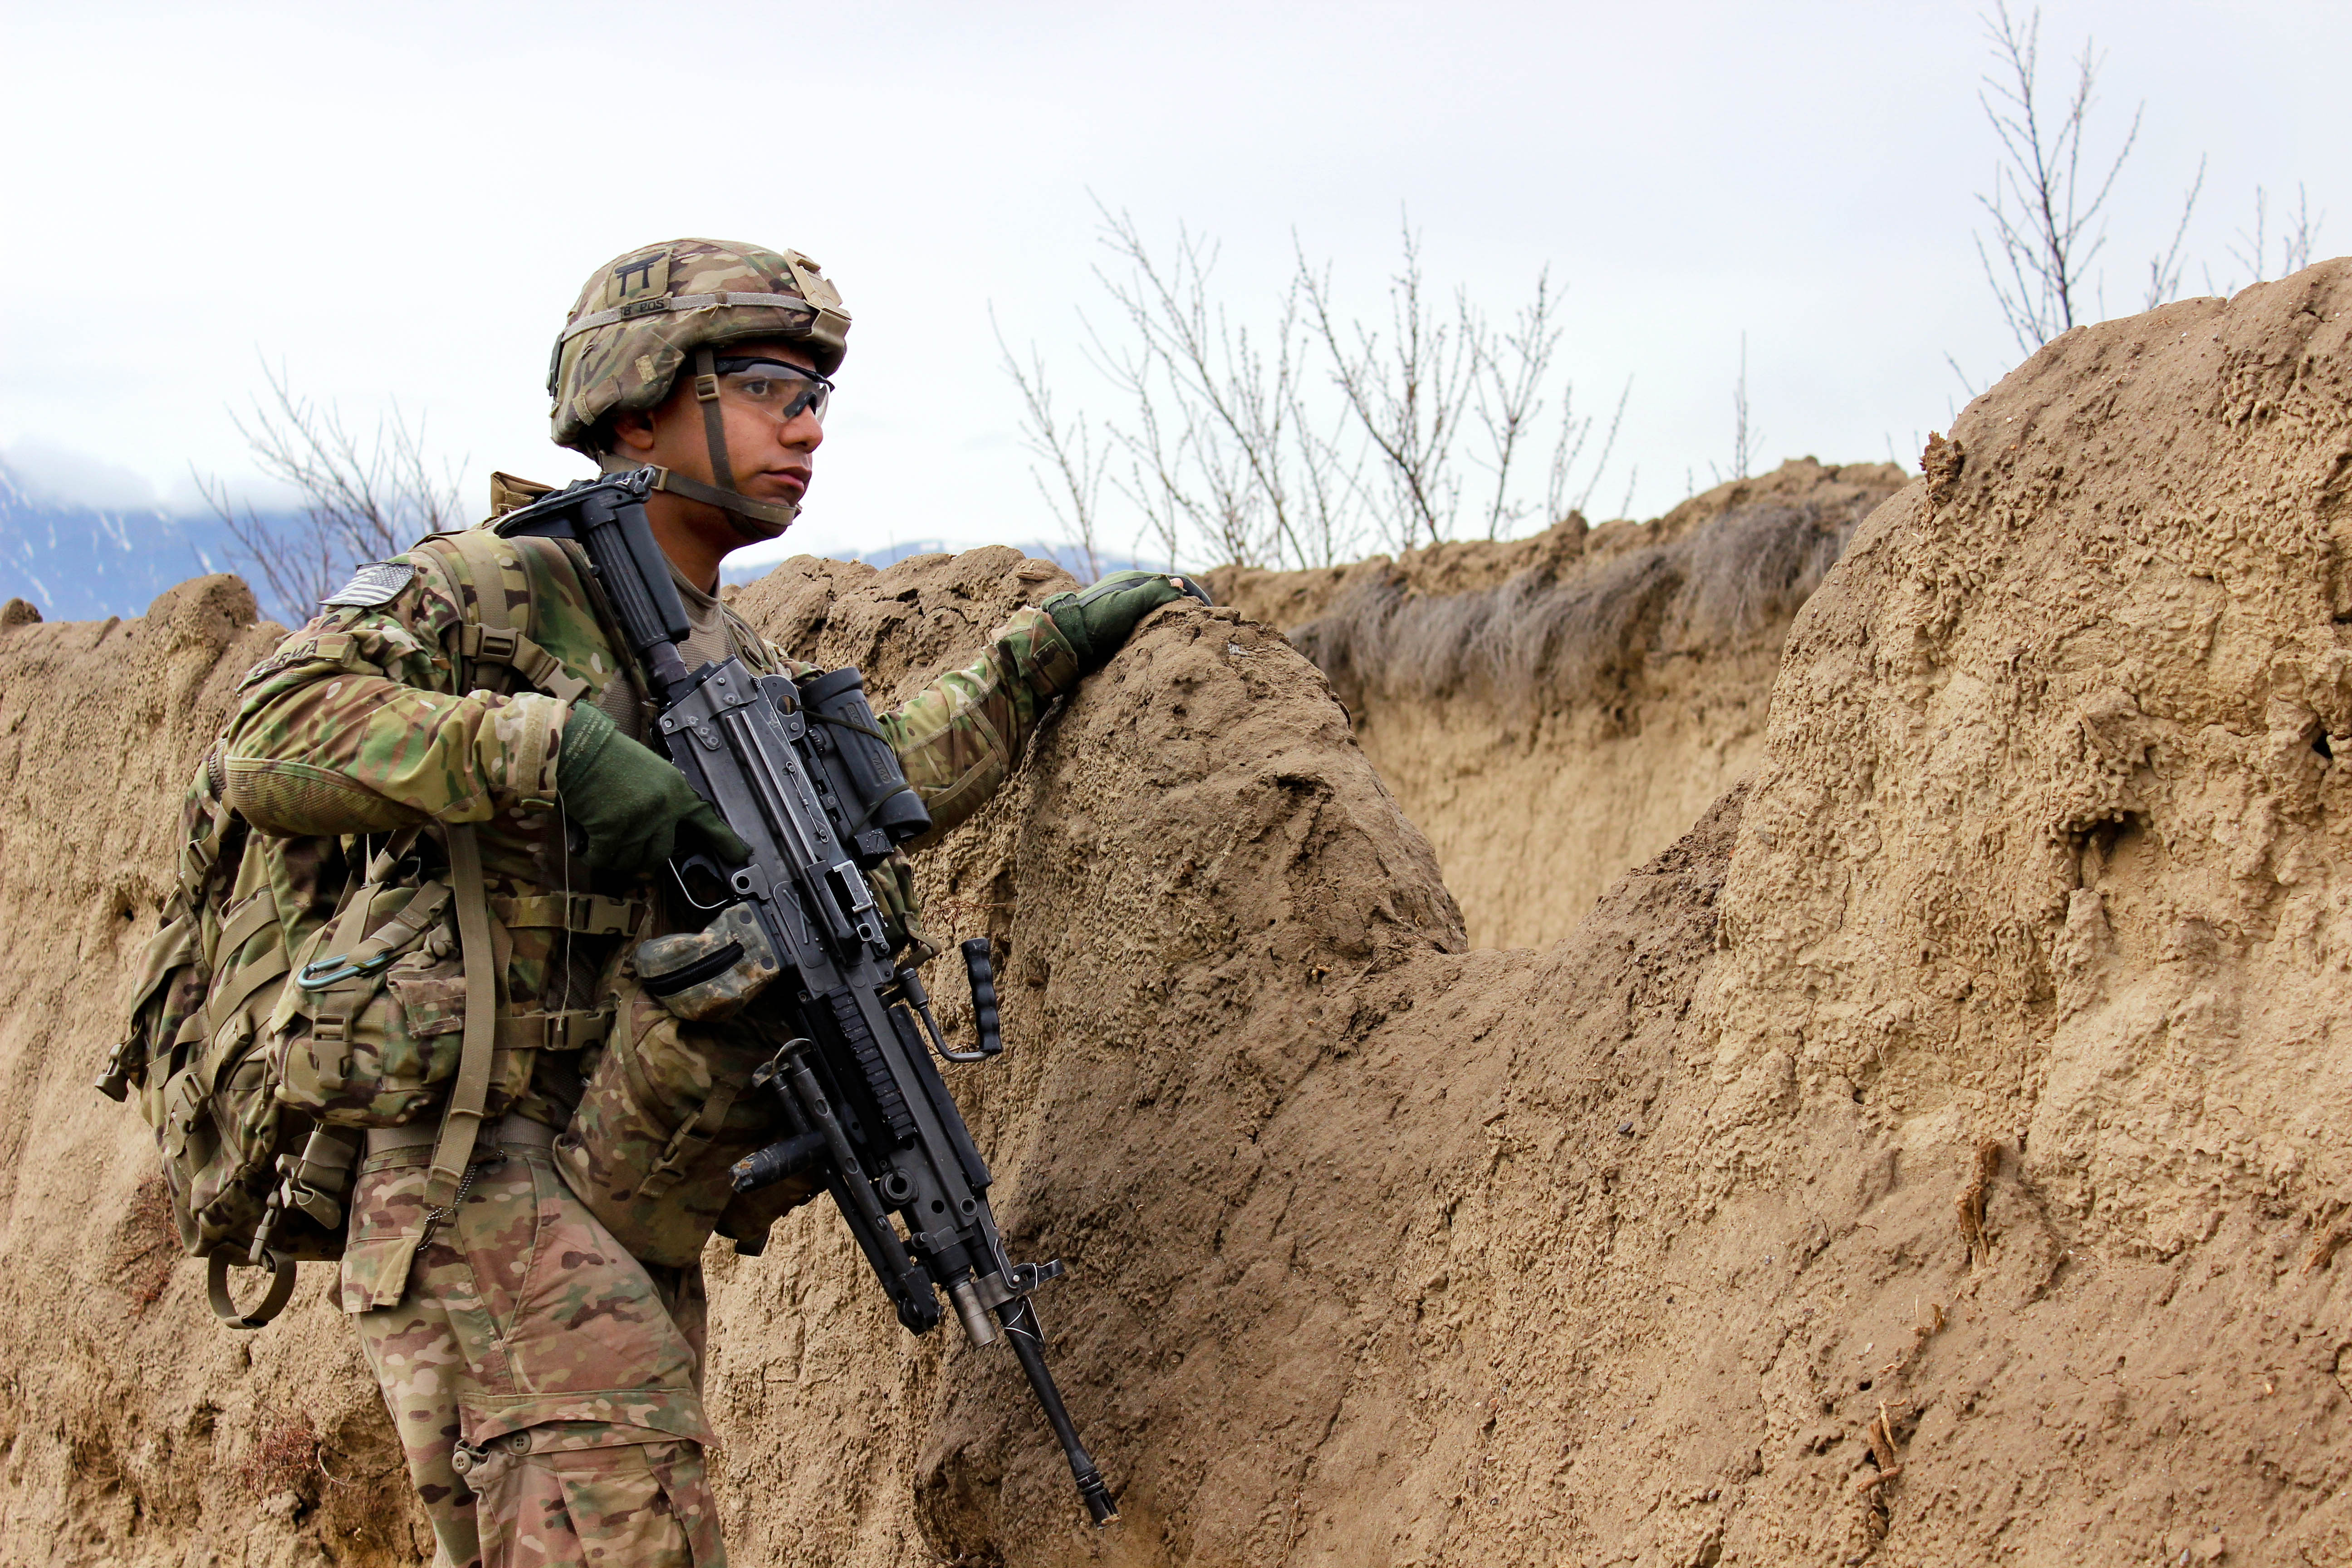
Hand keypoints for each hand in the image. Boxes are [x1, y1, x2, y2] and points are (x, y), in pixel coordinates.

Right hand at [555, 703, 750, 875]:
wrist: (581, 747)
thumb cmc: (610, 756)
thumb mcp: (652, 772)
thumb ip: (663, 801)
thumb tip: (658, 832)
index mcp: (677, 791)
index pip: (707, 820)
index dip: (724, 841)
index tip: (741, 855)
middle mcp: (663, 809)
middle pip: (662, 853)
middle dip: (644, 856)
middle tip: (627, 846)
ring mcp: (638, 822)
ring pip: (633, 860)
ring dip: (617, 856)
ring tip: (603, 838)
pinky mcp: (611, 832)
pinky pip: (604, 859)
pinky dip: (593, 855)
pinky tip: (586, 845)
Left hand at [1041, 570, 1211, 673]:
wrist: (1062, 635)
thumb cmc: (1094, 620)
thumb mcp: (1126, 604)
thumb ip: (1153, 592)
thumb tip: (1180, 584)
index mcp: (1133, 580)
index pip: (1174, 580)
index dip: (1195, 592)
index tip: (1212, 608)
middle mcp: (1128, 588)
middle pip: (1165, 590)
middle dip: (1186, 602)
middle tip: (1204, 620)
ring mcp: (1121, 603)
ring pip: (1155, 604)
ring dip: (1173, 612)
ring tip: (1187, 628)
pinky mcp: (1114, 618)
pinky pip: (1143, 615)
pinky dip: (1159, 621)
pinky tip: (1161, 636)